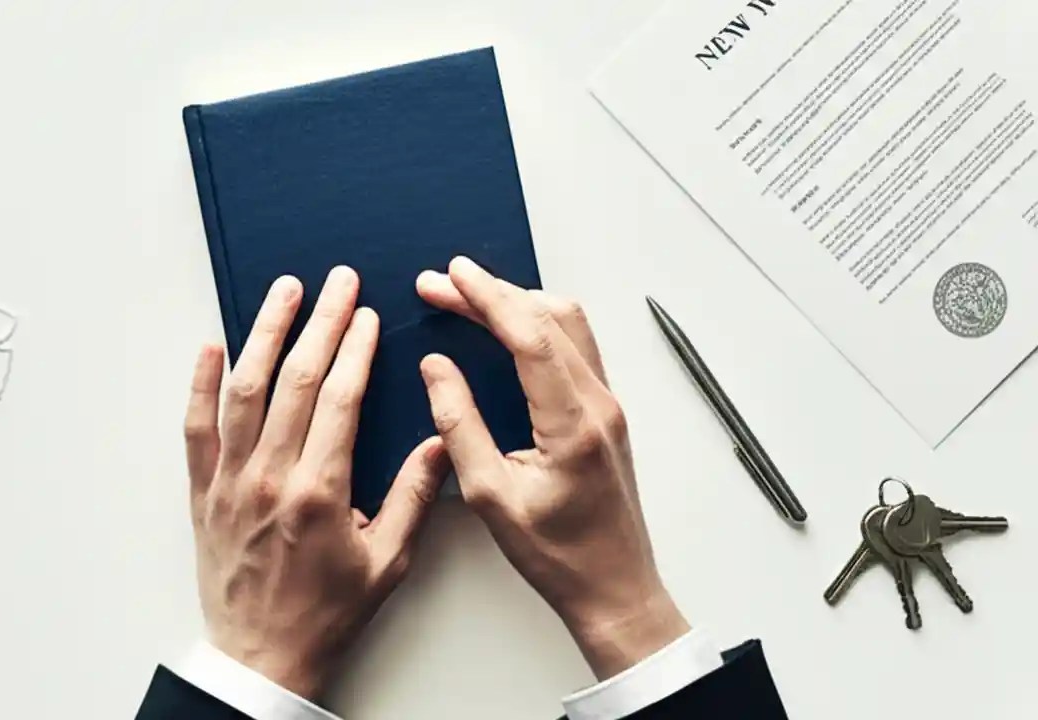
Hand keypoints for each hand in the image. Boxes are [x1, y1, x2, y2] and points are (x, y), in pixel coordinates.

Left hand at [186, 267, 449, 698]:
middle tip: (335, 281)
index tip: (366, 314)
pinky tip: (211, 346)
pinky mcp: (204, 492)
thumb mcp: (388, 563)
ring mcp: (230, 482)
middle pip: (294, 380)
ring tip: (281, 291)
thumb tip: (440, 442)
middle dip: (319, 321)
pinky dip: (200, 384)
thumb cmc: (325, 615)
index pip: (339, 398)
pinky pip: (195, 428)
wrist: (261, 658)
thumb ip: (412, 498)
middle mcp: (269, 477)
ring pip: (243, 390)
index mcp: (319, 492)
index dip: (354, 348)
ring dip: (264, 333)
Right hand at [416, 257, 689, 680]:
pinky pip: (575, 347)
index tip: (451, 275)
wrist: (614, 587)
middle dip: (492, 293)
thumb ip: (460, 425)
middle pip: (549, 319)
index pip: (530, 336)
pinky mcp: (607, 414)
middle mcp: (599, 405)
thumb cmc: (556, 555)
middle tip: (440, 284)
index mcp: (573, 424)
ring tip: (467, 297)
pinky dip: (537, 325)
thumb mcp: (490, 497)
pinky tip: (506, 327)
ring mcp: (609, 406)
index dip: (488, 297)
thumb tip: (436, 368)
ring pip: (568, 326)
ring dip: (518, 302)